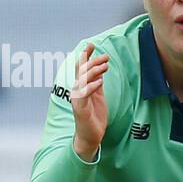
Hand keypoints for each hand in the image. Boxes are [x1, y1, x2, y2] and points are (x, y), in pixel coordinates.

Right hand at [71, 42, 108, 159]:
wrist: (90, 136)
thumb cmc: (94, 117)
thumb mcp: (98, 97)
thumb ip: (96, 85)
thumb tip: (99, 74)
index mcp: (81, 87)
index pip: (81, 68)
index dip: (86, 56)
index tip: (92, 45)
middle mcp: (77, 91)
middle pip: (82, 71)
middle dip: (92, 61)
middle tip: (105, 56)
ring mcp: (77, 99)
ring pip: (82, 80)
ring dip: (94, 71)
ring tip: (105, 66)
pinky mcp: (80, 108)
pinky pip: (84, 95)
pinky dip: (91, 87)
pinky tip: (100, 82)